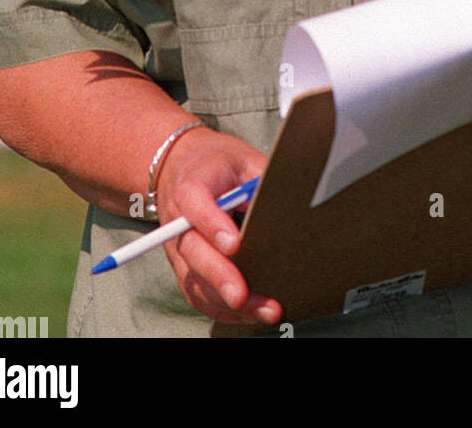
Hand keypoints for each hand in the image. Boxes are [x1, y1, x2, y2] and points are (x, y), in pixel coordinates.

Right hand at [154, 127, 280, 325]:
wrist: (184, 168)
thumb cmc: (220, 165)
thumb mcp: (242, 158)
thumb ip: (260, 178)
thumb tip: (293, 201)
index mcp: (192, 186)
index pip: (196, 204)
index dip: (213, 225)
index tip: (234, 244)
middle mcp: (178, 221)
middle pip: (194, 252)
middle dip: (220, 275)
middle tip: (241, 294)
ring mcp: (178, 249)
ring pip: (195, 280)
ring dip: (226, 300)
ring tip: (262, 310)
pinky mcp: (184, 268)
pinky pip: (197, 294)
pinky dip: (221, 309)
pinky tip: (249, 314)